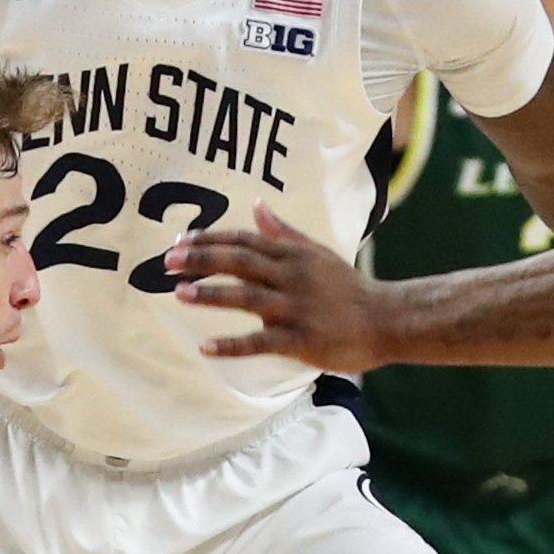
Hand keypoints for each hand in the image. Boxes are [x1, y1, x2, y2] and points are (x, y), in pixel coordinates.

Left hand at [169, 204, 394, 368]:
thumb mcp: (317, 253)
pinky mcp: (300, 339)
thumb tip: (256, 205)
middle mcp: (291, 276)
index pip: (244, 240)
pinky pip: (260, 342)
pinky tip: (206, 347)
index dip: (210, 239)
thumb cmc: (348, 288)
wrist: (386, 320)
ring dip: (211, 294)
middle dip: (202, 259)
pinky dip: (232, 345)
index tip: (180, 241)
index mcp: (293, 255)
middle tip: (168, 260)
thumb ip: (283, 232)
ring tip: (179, 292)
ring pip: (246, 297)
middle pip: (240, 262)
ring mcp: (295, 308)